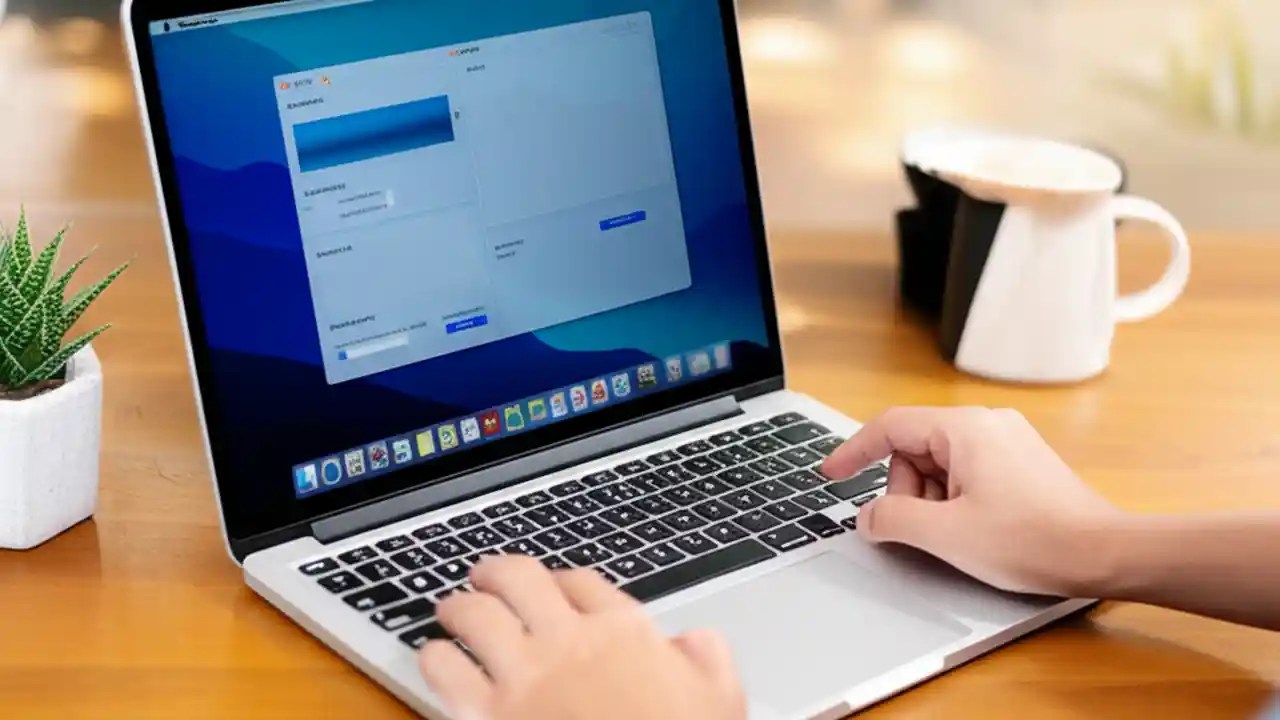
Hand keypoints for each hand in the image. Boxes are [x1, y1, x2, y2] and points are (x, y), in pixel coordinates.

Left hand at [418, 555, 745, 719]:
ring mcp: (524, 677)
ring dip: (458, 608)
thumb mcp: (721, 699)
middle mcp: (569, 642)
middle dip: (496, 573)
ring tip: (450, 610)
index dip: (561, 580)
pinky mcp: (489, 715)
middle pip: (518, 577)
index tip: (553, 589)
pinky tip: (435, 659)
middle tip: (485, 577)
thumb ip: (707, 658)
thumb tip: (695, 640)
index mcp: (624, 632)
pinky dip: (435, 659)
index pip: (581, 581)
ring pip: (473, 614)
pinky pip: (445, 670)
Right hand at [821, 407, 1125, 595]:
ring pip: (940, 464)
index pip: (890, 426)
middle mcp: (987, 424)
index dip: (853, 452)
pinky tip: (977, 530)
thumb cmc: (1034, 540)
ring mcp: (1007, 441)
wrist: (1105, 554)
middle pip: (915, 448)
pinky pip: (967, 473)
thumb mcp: (946, 535)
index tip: (831, 474)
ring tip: (961, 533)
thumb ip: (893, 520)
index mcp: (965, 429)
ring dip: (933, 500)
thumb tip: (869, 517)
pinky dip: (956, 500)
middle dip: (907, 490)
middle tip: (927, 527)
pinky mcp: (1020, 462)